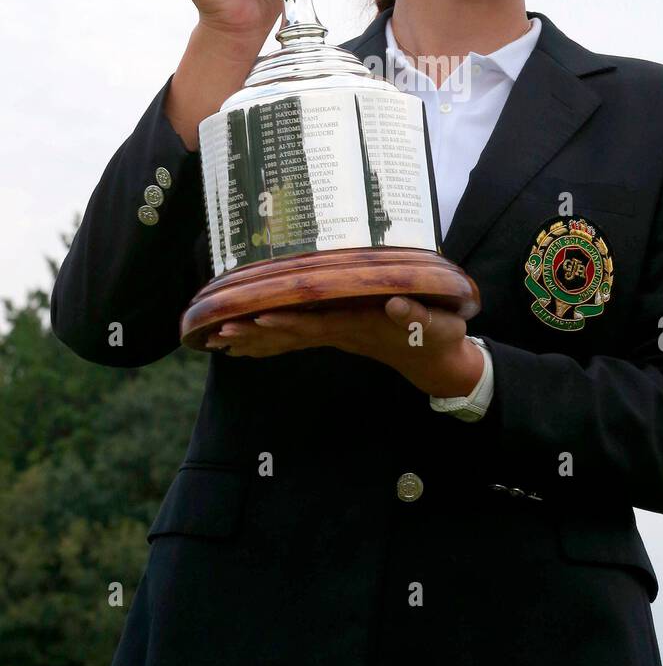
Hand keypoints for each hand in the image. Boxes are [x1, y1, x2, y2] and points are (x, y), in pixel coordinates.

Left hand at [204, 297, 484, 398]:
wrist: (438, 363)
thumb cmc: (440, 339)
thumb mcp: (438, 326)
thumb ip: (418, 315)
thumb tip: (397, 302)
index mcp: (359, 327)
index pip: (317, 325)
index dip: (288, 322)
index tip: (258, 317)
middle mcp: (341, 332)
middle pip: (292, 334)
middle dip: (256, 334)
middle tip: (220, 334)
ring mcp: (337, 334)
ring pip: (290, 338)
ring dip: (255, 339)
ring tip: (219, 339)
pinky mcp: (338, 332)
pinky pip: (298, 336)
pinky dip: (271, 338)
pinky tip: (248, 340)